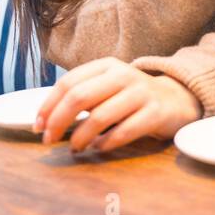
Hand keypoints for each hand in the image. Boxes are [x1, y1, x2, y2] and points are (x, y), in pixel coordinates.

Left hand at [34, 57, 199, 151]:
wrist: (178, 99)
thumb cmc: (132, 97)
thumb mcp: (108, 87)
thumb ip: (82, 96)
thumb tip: (45, 120)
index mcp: (106, 66)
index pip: (68, 83)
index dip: (48, 106)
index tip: (37, 126)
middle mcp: (123, 75)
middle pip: (79, 98)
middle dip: (58, 122)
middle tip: (48, 140)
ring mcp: (141, 93)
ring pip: (99, 116)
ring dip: (81, 137)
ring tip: (75, 148)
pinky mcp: (156, 113)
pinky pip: (124, 131)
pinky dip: (106, 143)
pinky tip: (99, 149)